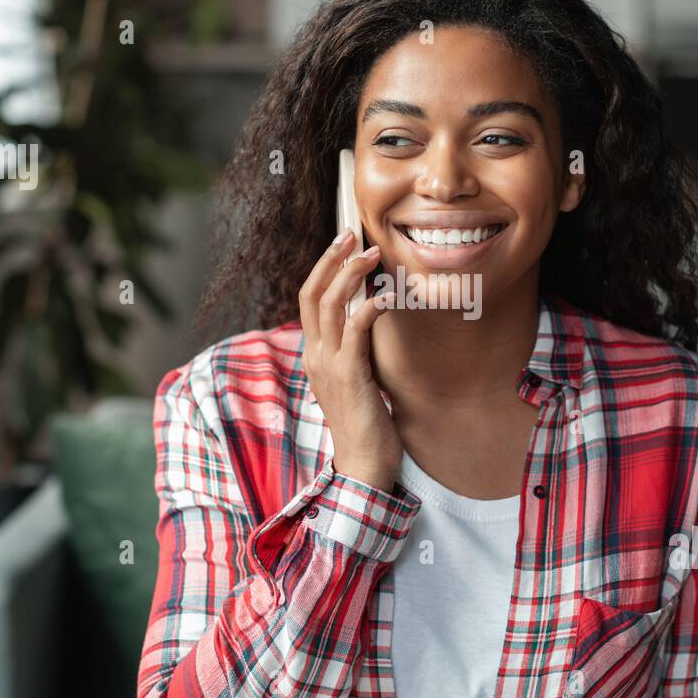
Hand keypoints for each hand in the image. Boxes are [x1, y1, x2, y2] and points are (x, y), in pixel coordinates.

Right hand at [298, 229, 401, 492]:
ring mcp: (328, 364)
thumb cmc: (367, 423)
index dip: (323, 268)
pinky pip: (356, 329)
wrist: (364, 463)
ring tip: (373, 254)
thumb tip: (370, 319)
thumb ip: (355, 350)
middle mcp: (314, 355)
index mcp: (314, 355)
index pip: (309, 300)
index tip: (343, 245)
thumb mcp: (356, 379)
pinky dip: (370, 306)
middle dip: (330, 259)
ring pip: (331, 304)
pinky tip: (388, 296)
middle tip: (351, 234)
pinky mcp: (349, 374)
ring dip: (351, 273)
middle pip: (312, 293)